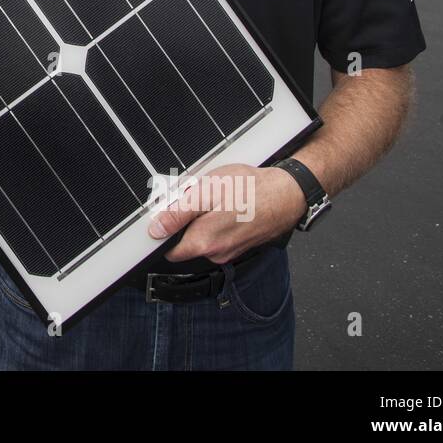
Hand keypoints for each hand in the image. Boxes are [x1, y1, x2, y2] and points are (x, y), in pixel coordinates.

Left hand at [146, 164, 306, 263]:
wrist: (287, 194)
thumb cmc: (250, 190)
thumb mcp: (206, 192)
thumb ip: (178, 214)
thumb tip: (155, 230)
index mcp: (203, 243)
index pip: (168, 250)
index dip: (162, 231)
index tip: (166, 213)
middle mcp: (215, 253)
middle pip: (184, 241)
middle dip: (184, 219)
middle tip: (195, 195)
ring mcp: (229, 251)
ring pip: (202, 236)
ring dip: (201, 218)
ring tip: (216, 197)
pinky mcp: (238, 245)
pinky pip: (218, 235)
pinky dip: (216, 220)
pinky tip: (227, 203)